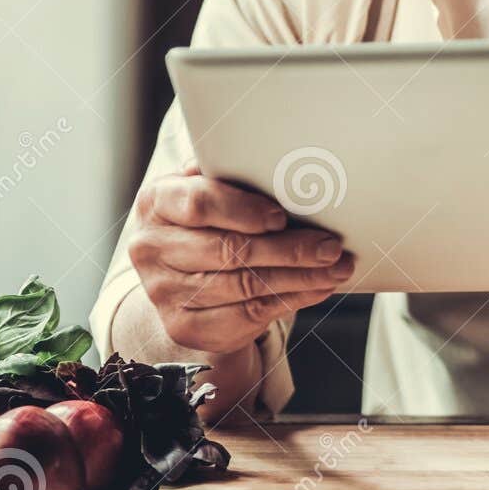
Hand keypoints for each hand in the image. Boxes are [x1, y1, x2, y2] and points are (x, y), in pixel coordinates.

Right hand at [128, 160, 355, 354]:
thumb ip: (232, 175)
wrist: (178, 271)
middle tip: (331, 246)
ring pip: (245, 286)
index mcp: (156, 202)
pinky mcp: (186, 326)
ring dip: (300, 278)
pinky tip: (318, 288)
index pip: (199, 204)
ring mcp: (165, 292)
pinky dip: (292, 300)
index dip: (243, 210)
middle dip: (289, 249)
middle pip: (229, 250)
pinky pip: (249, 314)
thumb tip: (285, 164)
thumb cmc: (204, 218)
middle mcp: (151, 249)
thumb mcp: (207, 187)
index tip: (281, 216)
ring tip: (337, 268)